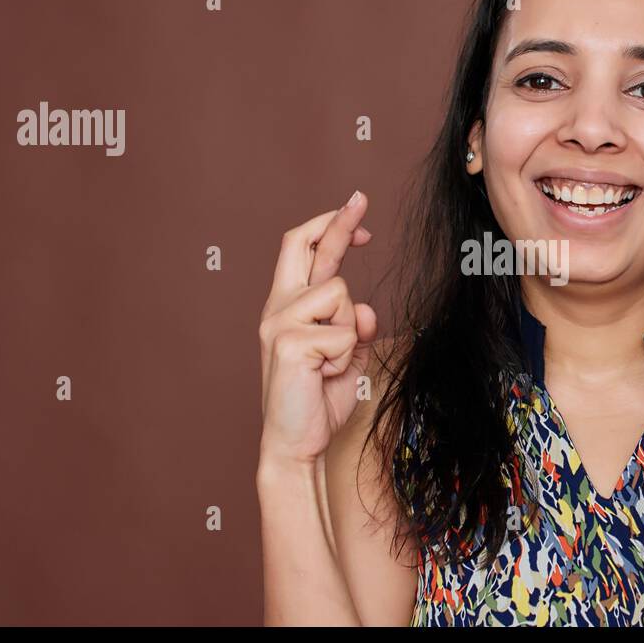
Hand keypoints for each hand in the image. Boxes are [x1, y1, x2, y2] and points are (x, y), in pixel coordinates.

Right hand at [258, 191, 376, 465]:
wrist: (296, 443)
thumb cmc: (317, 401)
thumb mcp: (346, 358)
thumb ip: (355, 330)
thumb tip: (364, 308)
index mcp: (289, 306)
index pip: (306, 252)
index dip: (333, 229)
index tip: (360, 217)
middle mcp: (279, 307)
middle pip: (304, 245)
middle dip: (336, 221)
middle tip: (359, 198)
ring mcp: (279, 322)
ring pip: (341, 296)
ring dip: (350, 332)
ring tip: (329, 364)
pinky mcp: (288, 342)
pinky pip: (344, 332)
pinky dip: (345, 357)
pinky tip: (324, 375)